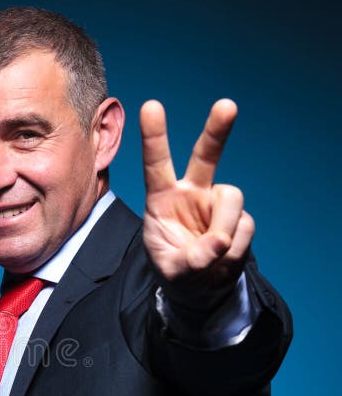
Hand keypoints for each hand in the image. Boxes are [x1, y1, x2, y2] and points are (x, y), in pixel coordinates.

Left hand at [140, 98, 253, 311]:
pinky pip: (245, 226)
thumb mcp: (173, 272)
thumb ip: (191, 261)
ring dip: (224, 228)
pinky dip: (235, 248)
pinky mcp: (240, 216)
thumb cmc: (177, 272)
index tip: (151, 106)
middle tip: (226, 106)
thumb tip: (219, 242)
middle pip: (205, 156)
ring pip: (231, 199)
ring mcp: (217, 202)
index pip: (156, 165)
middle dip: (216, 130)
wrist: (201, 289)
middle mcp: (191, 193)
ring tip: (212, 253)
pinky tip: (223, 258)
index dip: (154, 136)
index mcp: (162, 199)